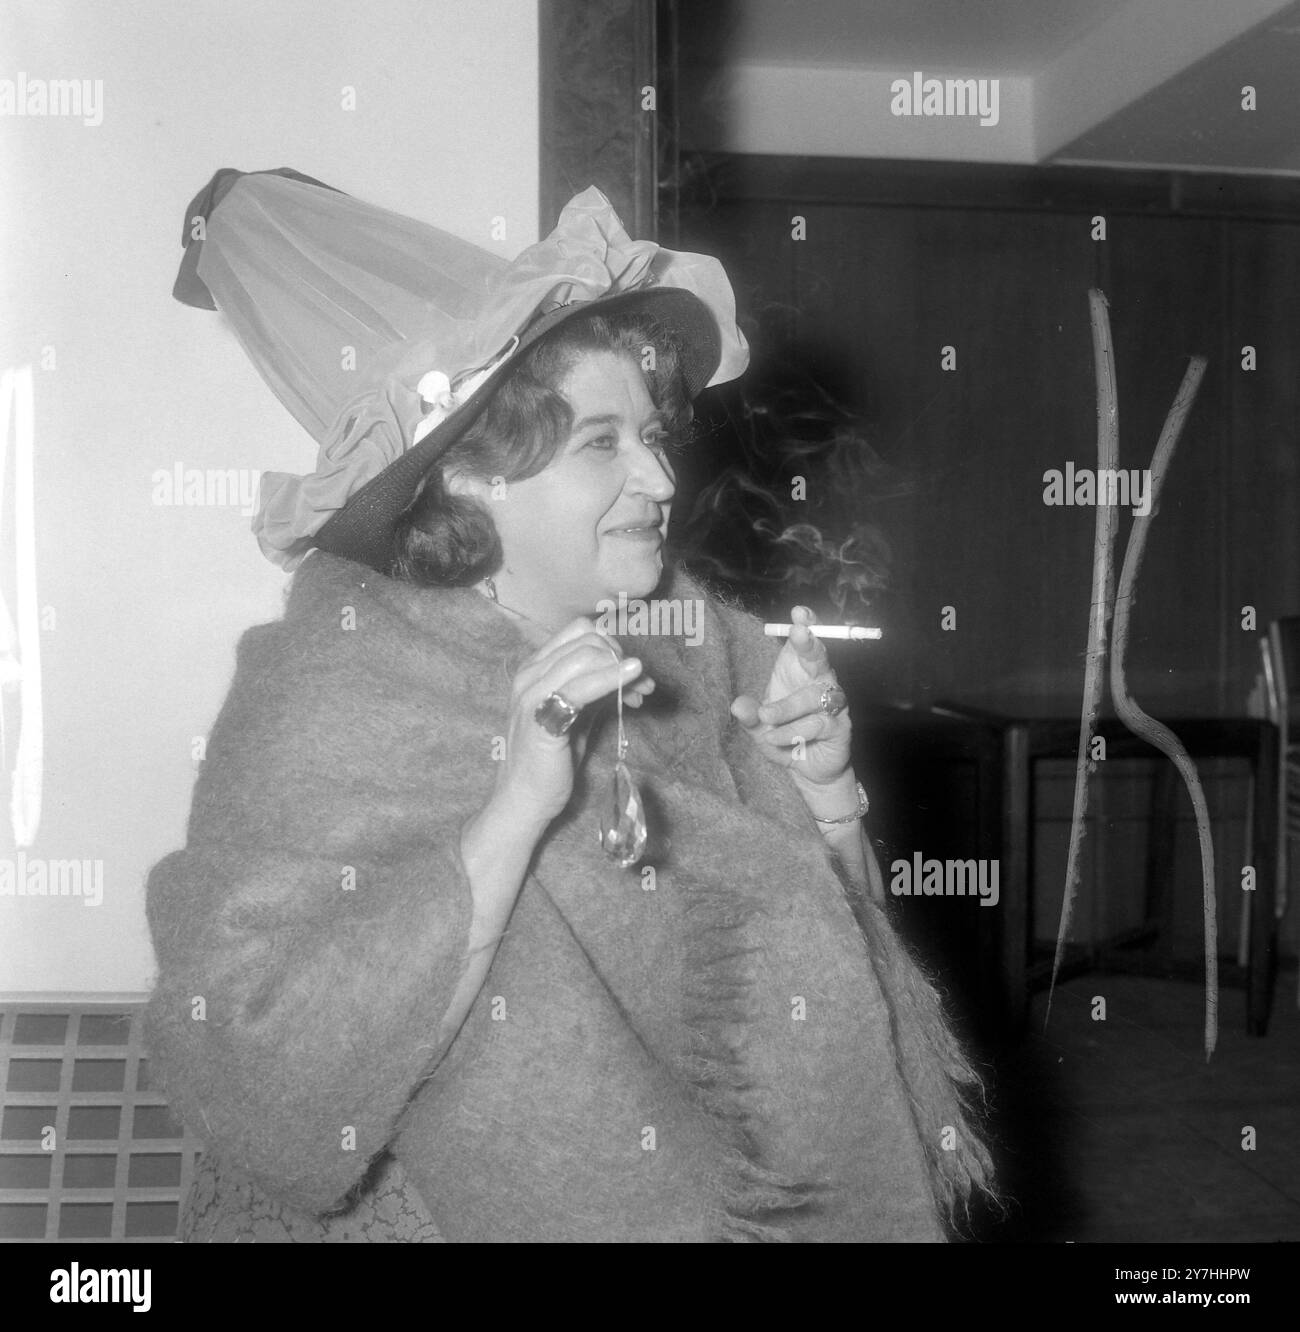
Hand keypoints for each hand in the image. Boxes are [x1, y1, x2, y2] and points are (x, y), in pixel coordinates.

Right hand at [495, 617, 653, 826]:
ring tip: (641, 693)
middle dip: (621, 658)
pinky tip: (634, 678)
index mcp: (534, 668)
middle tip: (641, 686)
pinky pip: (582, 687)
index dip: (611, 644)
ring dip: (622, 670)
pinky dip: (613, 678)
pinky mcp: (542, 719)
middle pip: (587, 640)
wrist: (524, 800)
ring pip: (587, 655)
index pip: (578, 631)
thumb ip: (596, 689)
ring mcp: (532, 694)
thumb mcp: (577, 714)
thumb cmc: (550, 760)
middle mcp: (529, 674)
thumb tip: (631, 670)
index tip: (631, 671)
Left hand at [731, 604, 851, 788]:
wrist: (807, 771)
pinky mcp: (840, 728)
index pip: (806, 645)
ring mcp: (833, 705)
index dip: (806, 625)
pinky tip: (776, 739)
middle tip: (800, 632)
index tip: (799, 612)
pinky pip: (816, 724)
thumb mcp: (760, 728)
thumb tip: (737, 705)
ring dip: (787, 706)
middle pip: (820, 659)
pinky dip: (793, 731)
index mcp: (800, 674)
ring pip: (812, 696)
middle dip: (810, 644)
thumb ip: (750, 715)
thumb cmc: (785, 736)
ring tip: (766, 718)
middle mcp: (820, 684)